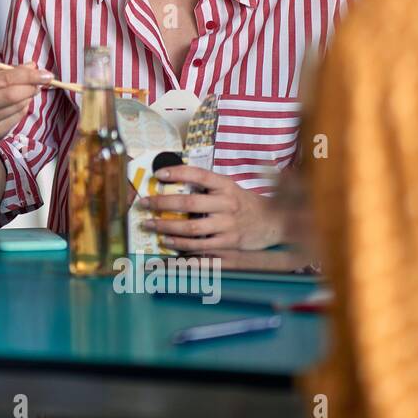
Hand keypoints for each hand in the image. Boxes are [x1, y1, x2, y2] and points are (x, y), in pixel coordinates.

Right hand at [0, 64, 52, 144]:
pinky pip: (17, 117)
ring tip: (29, 90)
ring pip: (17, 106)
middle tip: (44, 81)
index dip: (27, 75)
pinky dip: (23, 107)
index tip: (44, 73)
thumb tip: (32, 66)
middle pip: (11, 94)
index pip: (4, 78)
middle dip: (31, 86)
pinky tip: (20, 103)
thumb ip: (6, 72)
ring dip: (28, 96)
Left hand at [138, 165, 283, 250]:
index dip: (177, 172)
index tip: (157, 174)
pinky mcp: (228, 243)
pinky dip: (181, 245)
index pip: (199, 174)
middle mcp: (227, 204)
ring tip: (149, 224)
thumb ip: (206, 186)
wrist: (274, 222)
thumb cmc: (244, 203)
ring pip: (191, 228)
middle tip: (144, 203)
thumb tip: (173, 179)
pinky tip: (167, 241)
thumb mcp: (229, 188)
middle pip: (189, 203)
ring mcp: (227, 225)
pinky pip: (200, 245)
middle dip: (162, 203)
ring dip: (166, 226)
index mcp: (225, 186)